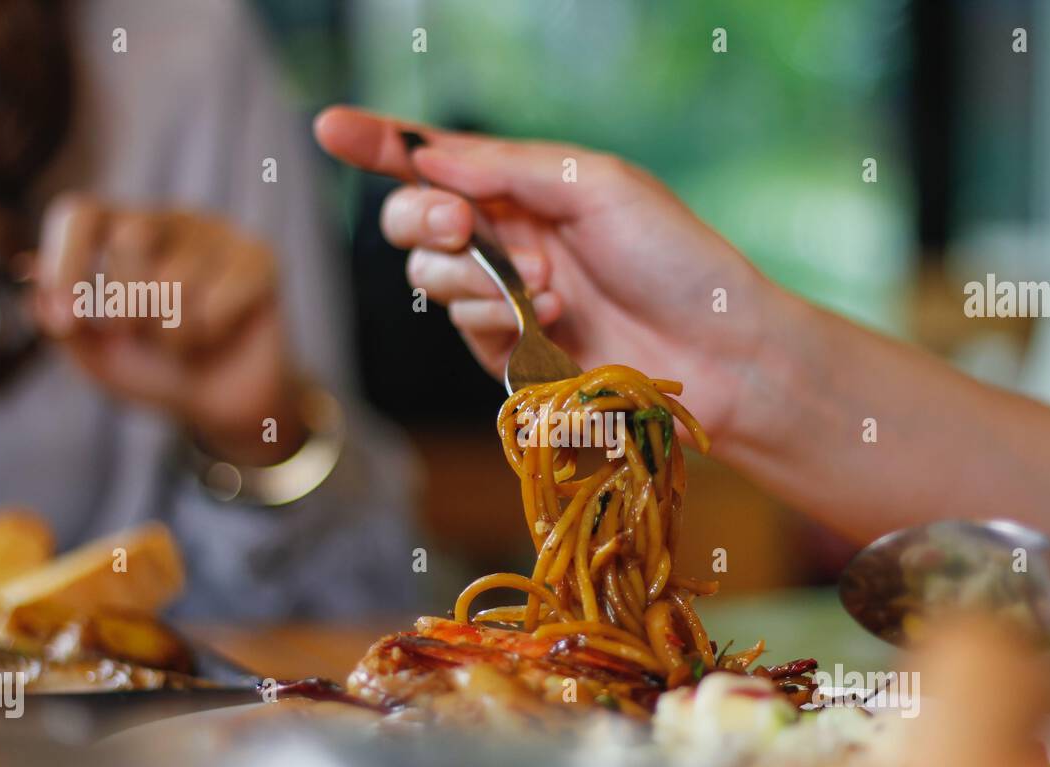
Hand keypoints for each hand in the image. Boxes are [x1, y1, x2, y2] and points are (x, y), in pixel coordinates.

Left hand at [32, 195, 305, 465]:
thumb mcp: (97, 356)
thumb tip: (31, 273)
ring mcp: (218, 234)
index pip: (83, 213)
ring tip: (184, 343)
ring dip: (171, 333)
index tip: (66, 320)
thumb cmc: (156, 371)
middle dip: (126, 305)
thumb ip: (60, 322)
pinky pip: (221, 298)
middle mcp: (170, 220)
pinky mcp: (258, 259)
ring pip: (177, 279)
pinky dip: (210, 333)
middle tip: (136, 335)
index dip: (66, 261)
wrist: (221, 405)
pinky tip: (220, 335)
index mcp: (121, 229)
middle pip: (131, 237)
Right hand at [314, 108, 783, 442]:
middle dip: (421, 219)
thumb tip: (430, 157)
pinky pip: (466, 331)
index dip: (382, 145)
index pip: (439, 162)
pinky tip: (551, 318)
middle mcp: (510, 240)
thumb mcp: (593, 185)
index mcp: (527, 187)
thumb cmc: (672, 255)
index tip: (331, 128)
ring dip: (469, 278)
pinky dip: (496, 320)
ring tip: (542, 287)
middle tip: (460, 226)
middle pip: (414, 222)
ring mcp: (509, 298)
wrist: (718, 348)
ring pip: (430, 279)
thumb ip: (506, 168)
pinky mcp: (514, 355)